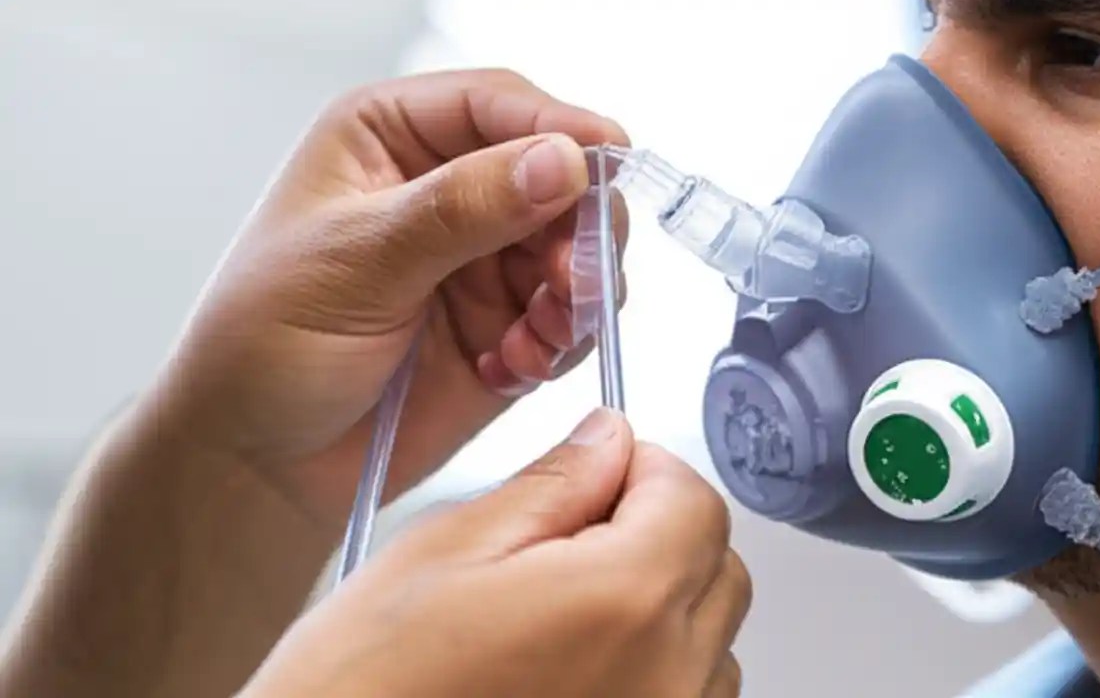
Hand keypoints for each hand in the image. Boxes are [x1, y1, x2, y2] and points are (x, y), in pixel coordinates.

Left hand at [137, 69, 629, 525]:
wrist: (260, 463)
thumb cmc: (265, 345)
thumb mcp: (355, 263)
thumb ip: (462, 209)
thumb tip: (561, 163)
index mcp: (392, 138)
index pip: (499, 105)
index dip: (561, 128)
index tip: (609, 159)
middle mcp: (448, 189)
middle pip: (559, 176)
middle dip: (576, 229)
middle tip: (568, 281)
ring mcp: (482, 259)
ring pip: (577, 250)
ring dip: (573, 296)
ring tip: (534, 341)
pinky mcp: (507, 324)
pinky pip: (570, 318)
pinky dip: (558, 344)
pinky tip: (509, 370)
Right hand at [239, 409, 752, 697]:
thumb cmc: (367, 689)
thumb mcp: (448, 549)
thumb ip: (552, 484)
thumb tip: (606, 442)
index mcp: (622, 603)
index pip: (694, 499)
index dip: (644, 470)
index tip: (599, 473)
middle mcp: (664, 677)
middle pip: (717, 565)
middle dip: (660, 529)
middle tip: (574, 534)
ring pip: (710, 637)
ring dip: (662, 603)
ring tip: (565, 610)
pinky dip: (655, 666)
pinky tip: (576, 664)